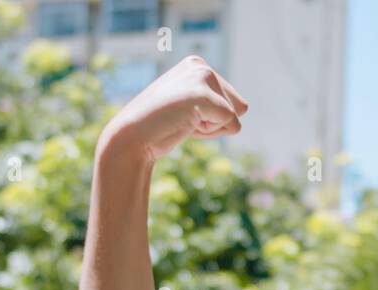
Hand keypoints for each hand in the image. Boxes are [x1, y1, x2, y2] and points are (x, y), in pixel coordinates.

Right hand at [99, 54, 248, 163]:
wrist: (132, 136)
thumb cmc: (158, 126)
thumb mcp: (188, 105)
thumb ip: (212, 100)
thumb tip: (245, 107)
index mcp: (197, 65)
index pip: (232, 100)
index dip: (212, 117)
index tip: (184, 115)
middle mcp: (201, 66)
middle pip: (240, 107)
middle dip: (216, 122)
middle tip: (184, 120)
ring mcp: (203, 78)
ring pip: (236, 116)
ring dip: (213, 128)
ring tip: (182, 121)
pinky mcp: (206, 96)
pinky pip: (232, 125)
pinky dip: (211, 134)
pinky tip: (185, 126)